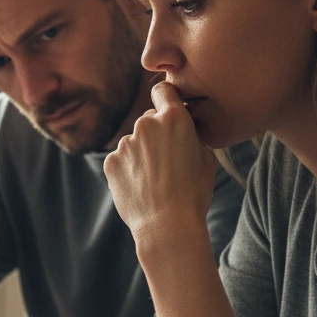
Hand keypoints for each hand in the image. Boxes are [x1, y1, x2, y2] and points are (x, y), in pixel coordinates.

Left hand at [103, 82, 215, 248]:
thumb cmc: (194, 192)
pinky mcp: (110, 161)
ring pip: (134, 142)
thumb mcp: (206, 157)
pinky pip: (121, 159)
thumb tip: (184, 127)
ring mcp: (125, 143)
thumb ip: (191, 134)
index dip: (165, 98)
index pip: (163, 91)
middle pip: (149, 120)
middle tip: (167, 160)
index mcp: (174, 118)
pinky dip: (128, 169)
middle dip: (156, 134)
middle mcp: (145, 124)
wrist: (167, 225)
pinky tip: (141, 187)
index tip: (166, 106)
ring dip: (142, 153)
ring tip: (155, 180)